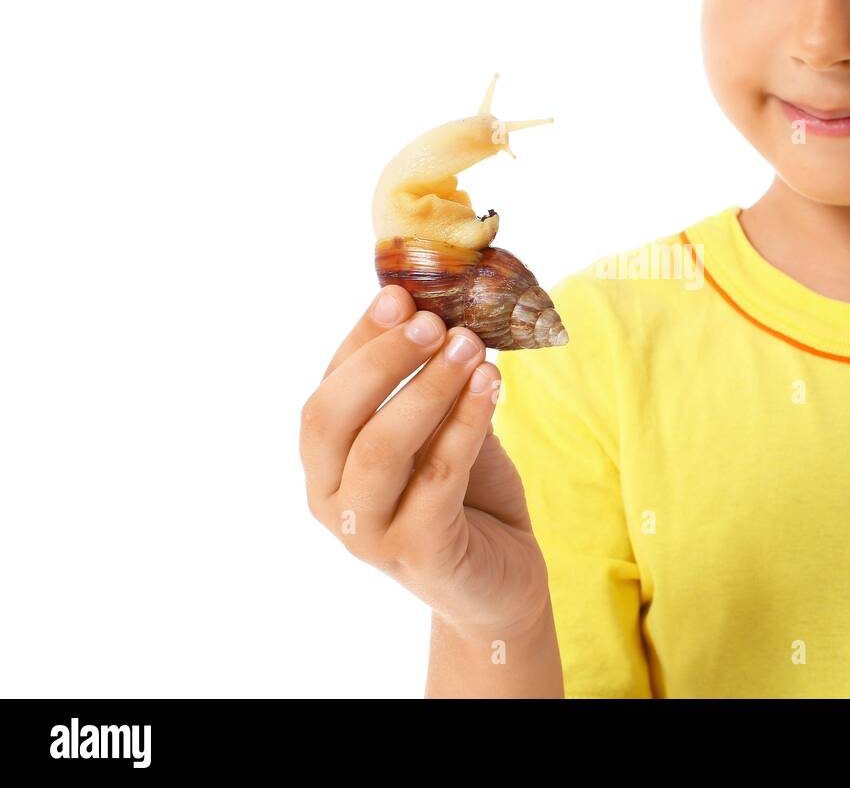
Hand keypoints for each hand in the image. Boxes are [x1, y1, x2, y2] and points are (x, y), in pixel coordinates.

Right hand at [300, 285, 550, 636]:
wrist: (499, 581)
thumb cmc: (465, 497)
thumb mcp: (439, 430)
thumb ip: (425, 383)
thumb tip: (432, 304)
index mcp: (324, 463)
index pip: (328, 390)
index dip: (360, 340)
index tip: (399, 295)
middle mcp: (330, 500)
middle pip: (333, 419)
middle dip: (381, 361)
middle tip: (434, 320)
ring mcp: (368, 534)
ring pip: (382, 450)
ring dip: (427, 389)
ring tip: (471, 346)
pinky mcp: (418, 554)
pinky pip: (438, 480)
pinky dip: (465, 425)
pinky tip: (492, 386)